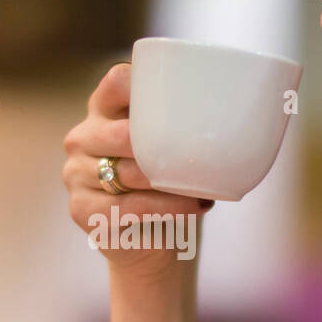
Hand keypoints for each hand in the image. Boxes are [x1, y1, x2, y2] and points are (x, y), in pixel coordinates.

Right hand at [62, 62, 211, 281]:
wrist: (149, 238)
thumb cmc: (164, 184)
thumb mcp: (171, 147)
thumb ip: (187, 126)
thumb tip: (244, 116)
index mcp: (103, 110)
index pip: (115, 84)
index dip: (139, 82)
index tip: (175, 91)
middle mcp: (83, 138)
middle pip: (121, 134)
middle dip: (159, 146)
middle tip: (194, 156)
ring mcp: (77, 174)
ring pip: (126, 173)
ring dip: (169, 182)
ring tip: (202, 188)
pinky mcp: (81, 209)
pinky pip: (128, 207)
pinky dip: (165, 208)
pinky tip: (191, 208)